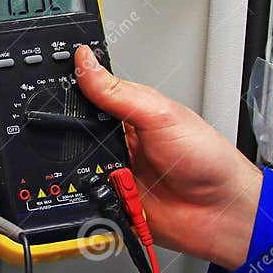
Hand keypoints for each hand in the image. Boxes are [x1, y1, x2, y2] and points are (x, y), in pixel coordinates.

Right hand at [75, 45, 261, 269]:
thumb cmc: (206, 158)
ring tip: (103, 164)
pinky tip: (99, 187)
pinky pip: (81, 195)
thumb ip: (118, 92)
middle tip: (84, 134)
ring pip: (72, 164)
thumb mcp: (159, 114)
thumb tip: (85, 61)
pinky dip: (83, 193)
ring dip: (80, 166)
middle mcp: (117, 140)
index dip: (70, 88)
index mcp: (128, 111)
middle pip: (73, 131)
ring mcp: (112, 170)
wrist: (221, 211)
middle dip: (71, 134)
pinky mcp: (108, 198)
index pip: (87, 94)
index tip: (51, 84)